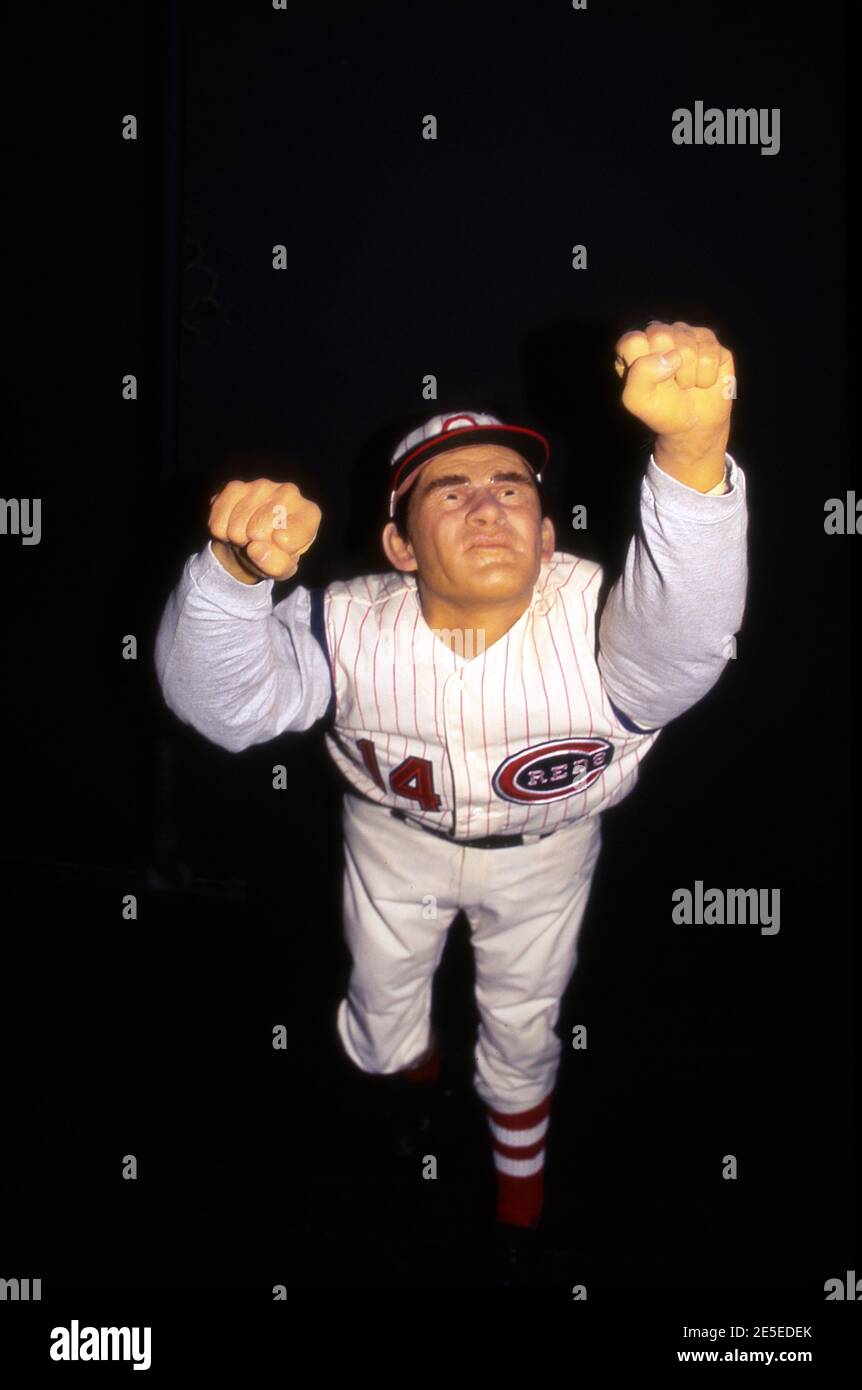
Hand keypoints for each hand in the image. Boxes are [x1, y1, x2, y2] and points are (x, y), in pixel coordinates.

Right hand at [208, 479, 321, 581]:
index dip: (277, 550)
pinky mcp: (236, 486)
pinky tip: (234, 525)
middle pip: (258, 529)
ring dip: (238, 539)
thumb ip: (276, 564)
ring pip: (237, 526)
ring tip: (248, 536)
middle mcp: (289, 492)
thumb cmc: (275, 555)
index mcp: (309, 513)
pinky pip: (219, 520)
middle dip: (253, 544)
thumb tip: (256, 548)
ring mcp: (262, 485)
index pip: (287, 538)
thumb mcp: (282, 569)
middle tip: (259, 543)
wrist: (250, 544)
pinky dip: (222, 531)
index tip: (278, 548)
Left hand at [613, 319, 734, 450]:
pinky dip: (707, 376)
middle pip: (661, 336)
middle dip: (668, 370)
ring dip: (688, 375)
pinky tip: (702, 380)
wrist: (694, 427)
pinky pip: (711, 352)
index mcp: (634, 345)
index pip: (633, 341)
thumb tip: (672, 355)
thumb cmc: (662, 411)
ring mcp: (686, 334)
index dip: (643, 366)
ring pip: (688, 345)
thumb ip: (641, 374)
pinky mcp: (710, 341)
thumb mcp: (638, 400)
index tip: (650, 383)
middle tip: (670, 383)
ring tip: (686, 383)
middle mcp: (659, 333)